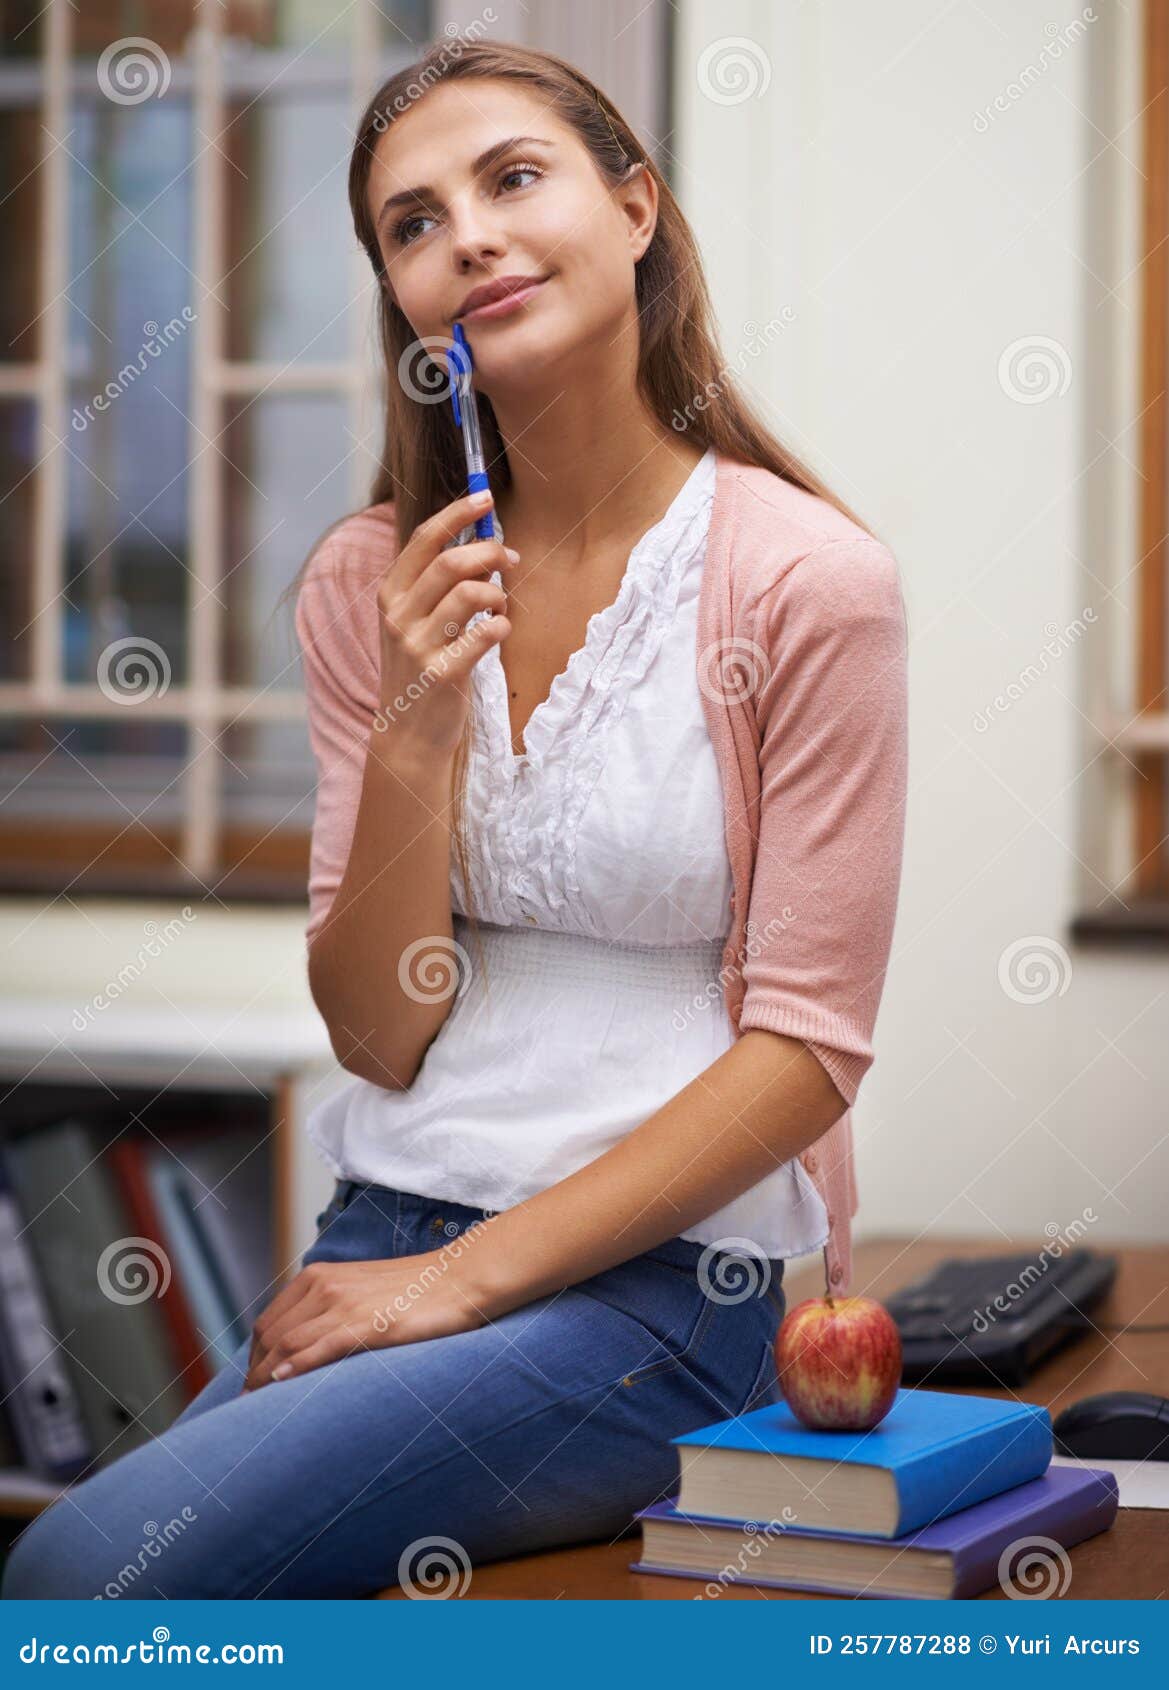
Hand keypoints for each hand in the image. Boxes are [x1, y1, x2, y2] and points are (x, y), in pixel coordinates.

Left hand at [243, 1246, 490, 1389]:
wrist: (461, 1278)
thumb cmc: (415, 1291)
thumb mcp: (361, 1292)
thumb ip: (330, 1310)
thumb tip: (303, 1349)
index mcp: (320, 1277)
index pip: (269, 1323)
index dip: (256, 1359)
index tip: (254, 1388)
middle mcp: (325, 1286)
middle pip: (271, 1337)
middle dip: (255, 1374)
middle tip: (252, 1408)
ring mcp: (345, 1303)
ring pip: (288, 1345)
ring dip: (266, 1380)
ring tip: (258, 1411)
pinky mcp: (368, 1323)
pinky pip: (320, 1347)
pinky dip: (296, 1367)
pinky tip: (281, 1385)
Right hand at [376, 486, 518, 759]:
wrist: (408, 734)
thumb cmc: (421, 670)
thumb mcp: (417, 623)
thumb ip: (441, 586)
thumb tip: (485, 546)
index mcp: (391, 595)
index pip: (424, 539)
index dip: (457, 513)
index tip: (485, 496)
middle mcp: (399, 616)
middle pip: (450, 561)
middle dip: (489, 551)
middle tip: (511, 559)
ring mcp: (418, 646)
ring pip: (470, 593)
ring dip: (498, 592)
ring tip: (501, 605)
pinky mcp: (443, 675)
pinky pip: (484, 635)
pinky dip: (501, 626)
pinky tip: (499, 631)